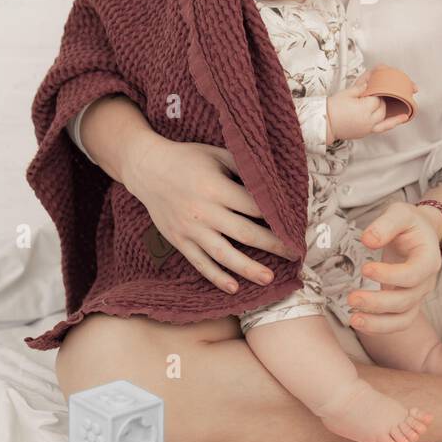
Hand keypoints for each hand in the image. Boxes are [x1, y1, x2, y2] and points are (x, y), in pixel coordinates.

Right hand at [124, 135, 296, 293]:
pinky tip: (233, 288)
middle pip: (244, 232)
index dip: (274, 217)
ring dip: (247, 268)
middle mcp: (204, 211)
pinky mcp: (179, 240)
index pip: (252, 206)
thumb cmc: (187, 158)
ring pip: (223, 254)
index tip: (293, 225)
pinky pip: (200, 262)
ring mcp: (190, 229)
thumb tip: (271, 183)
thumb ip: (242, 168)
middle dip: (271, 244)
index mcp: (215, 188)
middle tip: (294, 254)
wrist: (147, 169)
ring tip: (268, 278)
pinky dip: (216, 277)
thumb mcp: (217, 154)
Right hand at [326, 72, 410, 141]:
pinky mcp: (366, 132)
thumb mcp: (347, 92)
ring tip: (405, 104)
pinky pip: (382, 128)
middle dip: (382, 100)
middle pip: (382, 107)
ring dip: (392, 111)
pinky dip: (393, 123)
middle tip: (378, 94)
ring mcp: (368, 127)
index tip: (376, 88)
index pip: (378, 98)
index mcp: (364, 108)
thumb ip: (362, 85)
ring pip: (385, 118)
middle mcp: (369, 119)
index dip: (378, 93)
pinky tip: (403, 118)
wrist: (323, 124)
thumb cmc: (331, 108)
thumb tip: (371, 80)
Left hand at [346, 200, 441, 332]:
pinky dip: (379, 327)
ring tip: (353, 319)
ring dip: (378, 323)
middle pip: (406, 301)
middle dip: (378, 303)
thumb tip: (367, 241)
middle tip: (352, 298)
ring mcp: (418, 295)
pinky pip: (397, 322)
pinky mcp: (406, 303)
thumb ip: (385, 224)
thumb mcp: (400, 213)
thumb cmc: (410, 223)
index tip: (364, 268)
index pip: (413, 275)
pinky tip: (358, 321)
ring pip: (403, 318)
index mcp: (428, 259)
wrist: (421, 232)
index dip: (390, 276)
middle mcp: (427, 282)